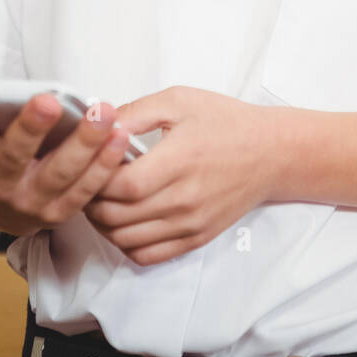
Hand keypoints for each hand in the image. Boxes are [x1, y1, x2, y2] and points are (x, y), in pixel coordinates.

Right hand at [0, 61, 131, 236]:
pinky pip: (84, 190)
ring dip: (84, 142)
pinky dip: (104, 164)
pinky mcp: (58, 212)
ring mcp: (28, 201)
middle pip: (14, 156)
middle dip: (32, 127)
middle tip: (50, 101)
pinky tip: (118, 138)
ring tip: (102, 112)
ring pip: (58, 173)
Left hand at [84, 86, 275, 266]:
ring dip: (103, 224)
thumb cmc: (226, 122)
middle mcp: (184, 199)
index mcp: (178, 161)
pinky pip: (147, 256)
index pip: (121, 185)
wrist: (270, 152)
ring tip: (100, 200)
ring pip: (126, 240)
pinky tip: (123, 222)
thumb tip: (99, 123)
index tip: (87, 163)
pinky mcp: (195, 238)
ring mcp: (190, 224)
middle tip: (86, 181)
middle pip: (117, 216)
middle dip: (90, 201)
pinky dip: (125, 244)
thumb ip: (136, 112)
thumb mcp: (179, 100)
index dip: (94, 178)